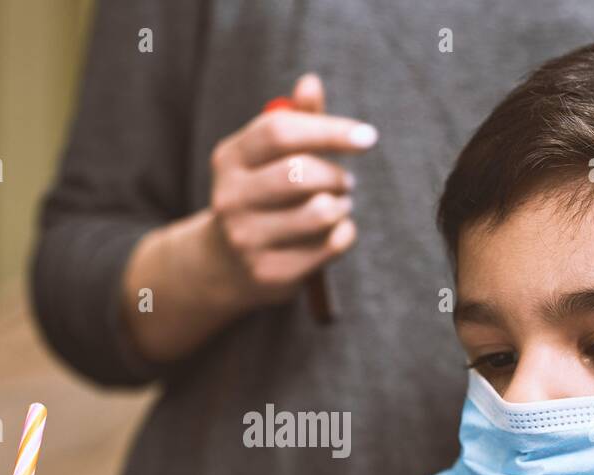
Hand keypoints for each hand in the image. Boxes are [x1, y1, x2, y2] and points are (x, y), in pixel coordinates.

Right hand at [206, 73, 372, 304]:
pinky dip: (344, 233)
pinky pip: (330, 245)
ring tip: (338, 205)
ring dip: (342, 206)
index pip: (281, 131)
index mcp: (229, 158)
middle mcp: (230, 198)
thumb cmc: (260, 195)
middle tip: (347, 181)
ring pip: (320, 212)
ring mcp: (246, 239)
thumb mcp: (267, 156)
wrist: (225, 264)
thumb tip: (310, 82)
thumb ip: (294, 120)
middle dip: (337, 175)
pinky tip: (333, 231)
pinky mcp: (270, 273)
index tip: (367, 137)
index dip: (329, 130)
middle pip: (302, 173)